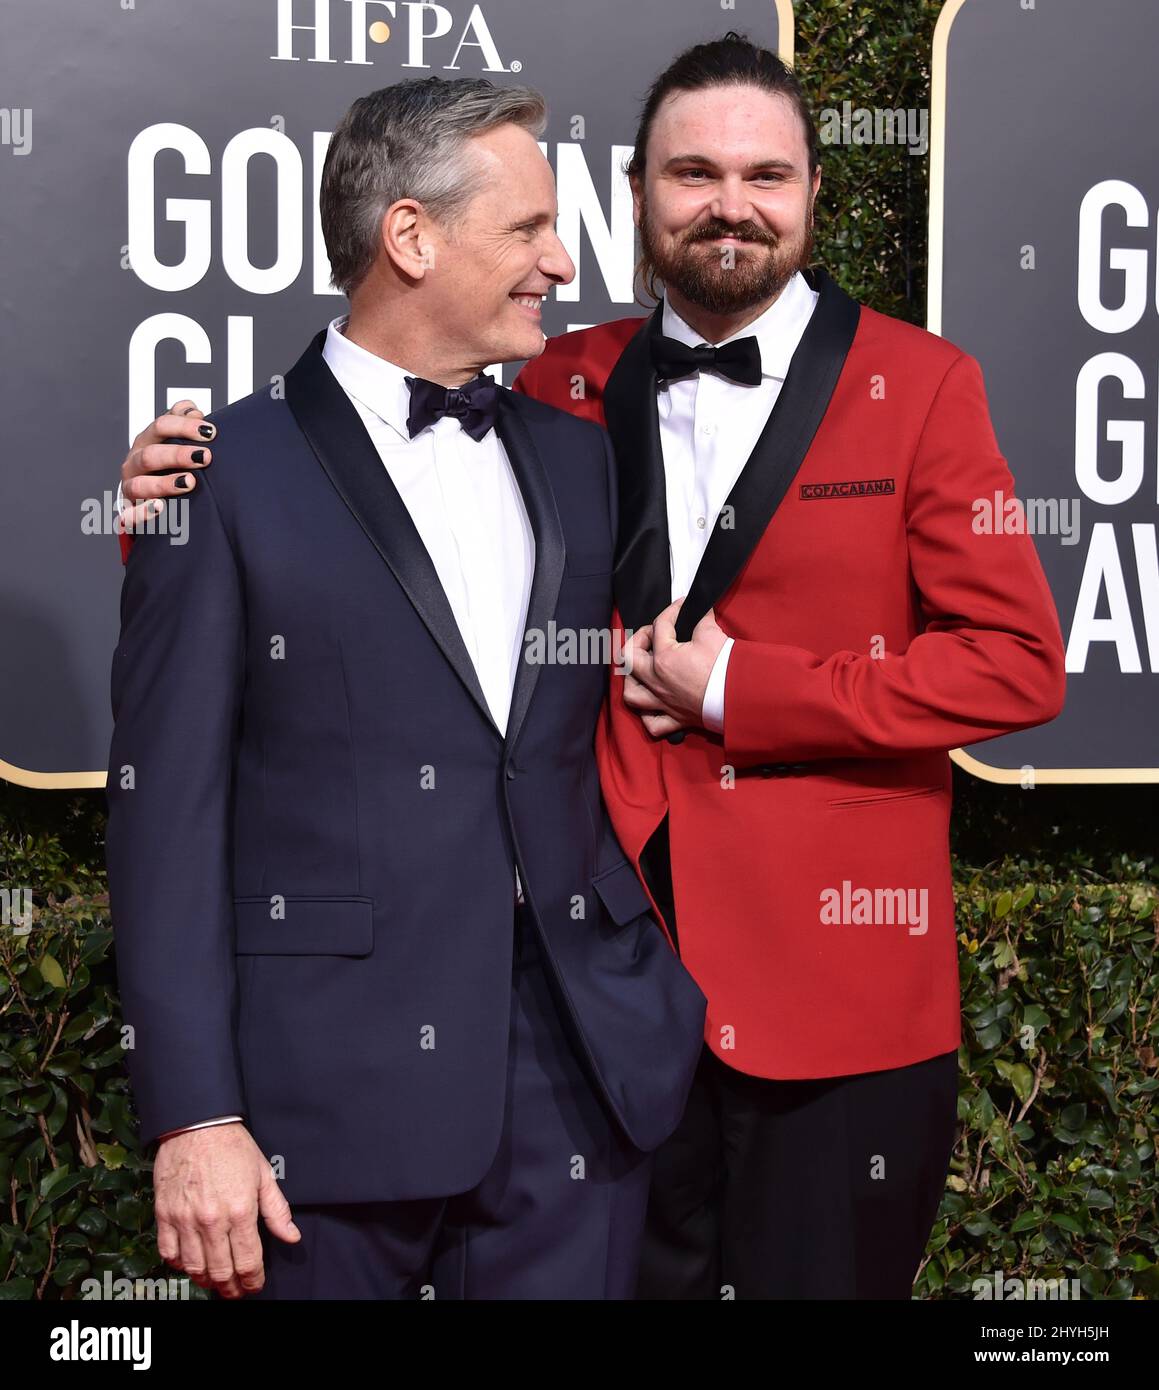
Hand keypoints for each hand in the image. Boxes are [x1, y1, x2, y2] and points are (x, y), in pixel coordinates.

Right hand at [119, 400, 215, 531]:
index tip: (211, 432)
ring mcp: (131, 486)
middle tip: (205, 457)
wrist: (147, 494)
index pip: (161, 426)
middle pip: (151, 454)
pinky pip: (131, 515)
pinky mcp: (130, 511)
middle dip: (178, 454)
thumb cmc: (166, 464)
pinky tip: (160, 507)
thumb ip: (182, 422)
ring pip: (140, 484)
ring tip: (189, 482)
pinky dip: (144, 511)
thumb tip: (193, 410)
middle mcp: (135, 461)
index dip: (185, 426)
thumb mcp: (172, 440)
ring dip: (164, 483)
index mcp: (147, 440)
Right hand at [153, 1121, 298, 1299]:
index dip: (253, 1280)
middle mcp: (211, 1221)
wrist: (196, 1124)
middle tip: (236, 1292)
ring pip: (194, 1268)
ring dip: (206, 1280)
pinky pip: (168, 1253)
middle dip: (231, 1288)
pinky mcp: (164, 1215)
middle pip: (220, 1271)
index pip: (248, 1261)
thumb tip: (291, 1237)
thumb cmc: (233, 1147)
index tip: (255, 1285)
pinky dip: (179, 1265)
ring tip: (215, 1281)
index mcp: (240, 1211)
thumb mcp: (263, 1174)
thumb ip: (277, 1210)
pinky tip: (190, 1264)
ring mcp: (185, 1220)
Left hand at [622, 599, 727, 737]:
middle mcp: (656, 681)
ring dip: (633, 680)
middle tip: (652, 636)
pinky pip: (652, 723)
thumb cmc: (724, 667)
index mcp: (663, 658)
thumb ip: (701, 619)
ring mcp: (663, 702)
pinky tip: (654, 704)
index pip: (660, 626)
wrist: (739, 696)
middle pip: (629, 659)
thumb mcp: (712, 635)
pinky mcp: (676, 719)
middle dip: (637, 641)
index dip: (672, 610)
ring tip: (643, 670)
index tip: (682, 606)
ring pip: (631, 694)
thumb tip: (700, 610)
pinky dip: (648, 714)